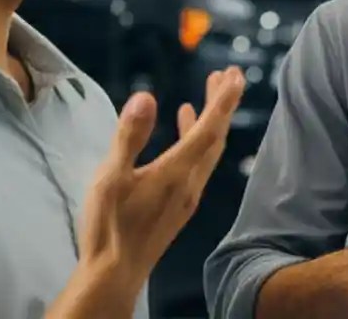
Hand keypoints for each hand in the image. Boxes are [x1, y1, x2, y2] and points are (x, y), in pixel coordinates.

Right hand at [54, 67, 244, 314]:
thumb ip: (130, 136)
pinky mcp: (179, 204)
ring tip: (207, 95)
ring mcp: (187, 195)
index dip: (224, 99)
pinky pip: (198, 163)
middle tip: (229, 75)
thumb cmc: (110, 226)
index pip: (209, 128)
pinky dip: (196, 141)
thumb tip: (146, 96)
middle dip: (223, 104)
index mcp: (178, 172)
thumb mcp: (111, 177)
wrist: (115, 273)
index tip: (237, 75)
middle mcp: (190, 182)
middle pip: (216, 136)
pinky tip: (182, 133)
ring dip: (212, 121)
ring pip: (208, 150)